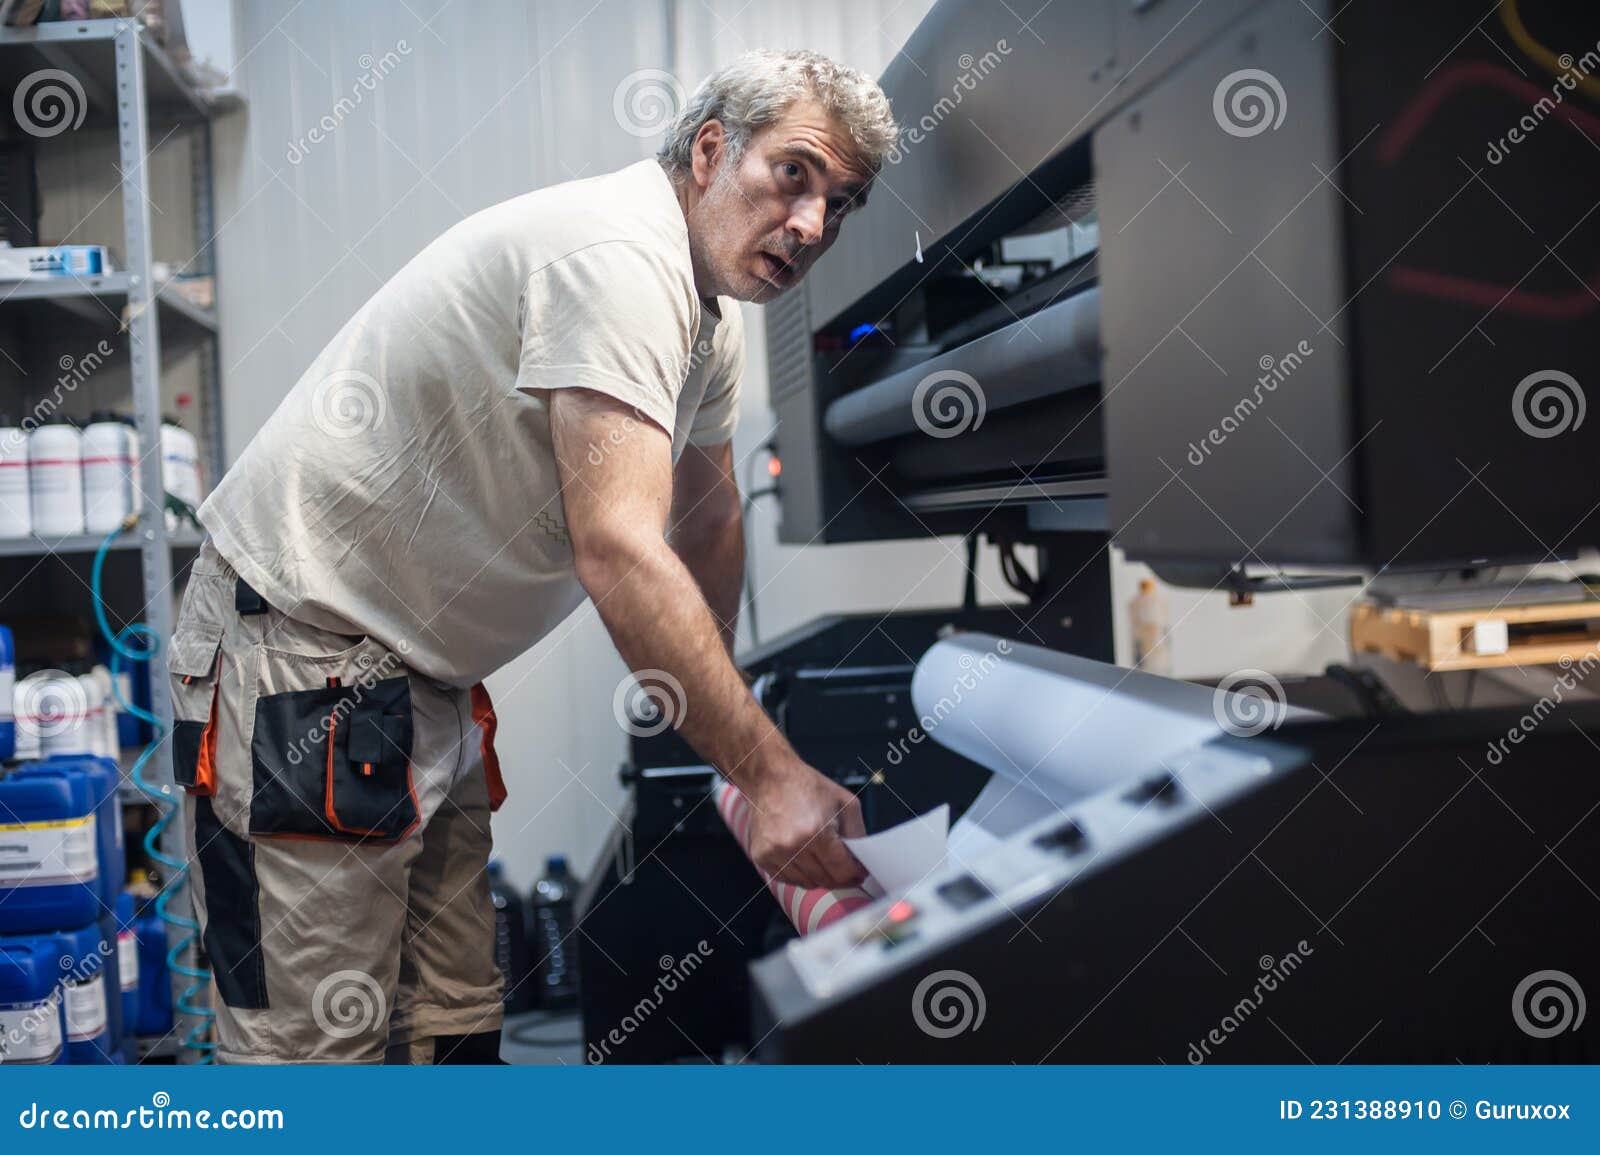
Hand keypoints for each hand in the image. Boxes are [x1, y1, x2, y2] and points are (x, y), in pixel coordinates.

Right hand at [742, 759, 866, 889]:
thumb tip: (861, 861)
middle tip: (846, 870)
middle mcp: (793, 846)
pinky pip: (787, 878)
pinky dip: (799, 873)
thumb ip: (858, 834)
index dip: (855, 875)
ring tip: (823, 859)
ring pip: (806, 883)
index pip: (841, 870)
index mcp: (816, 832)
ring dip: (819, 876)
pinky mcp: (761, 856)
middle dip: (840, 877)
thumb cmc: (806, 786)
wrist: (770, 777)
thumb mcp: (845, 802)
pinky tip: (803, 857)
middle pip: (825, 880)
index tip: (859, 874)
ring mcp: (774, 853)